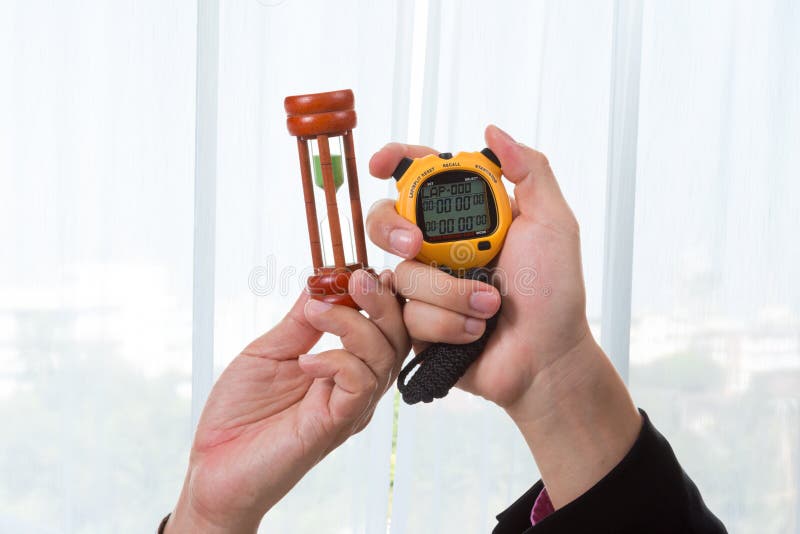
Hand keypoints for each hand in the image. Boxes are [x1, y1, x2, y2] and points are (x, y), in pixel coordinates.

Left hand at [166, 270, 408, 532]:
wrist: (215, 465)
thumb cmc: (239, 414)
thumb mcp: (269, 352)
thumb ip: (300, 321)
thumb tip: (323, 281)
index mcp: (343, 365)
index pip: (381, 325)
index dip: (379, 295)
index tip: (357, 269)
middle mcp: (355, 385)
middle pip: (395, 336)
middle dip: (380, 301)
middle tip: (354, 280)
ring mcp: (350, 405)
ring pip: (384, 355)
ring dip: (353, 324)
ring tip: (317, 313)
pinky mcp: (337, 424)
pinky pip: (360, 384)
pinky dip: (337, 360)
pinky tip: (306, 362)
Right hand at [366, 126, 640, 507]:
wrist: (545, 357)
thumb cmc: (554, 294)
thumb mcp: (552, 223)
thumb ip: (530, 171)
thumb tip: (493, 130)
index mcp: (468, 216)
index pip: (421, 177)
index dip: (394, 161)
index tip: (380, 163)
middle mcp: (440, 246)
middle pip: (387, 220)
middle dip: (394, 229)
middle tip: (417, 245)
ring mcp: (428, 284)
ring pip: (404, 273)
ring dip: (451, 293)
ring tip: (490, 307)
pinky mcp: (418, 323)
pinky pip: (410, 313)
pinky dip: (447, 322)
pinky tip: (474, 332)